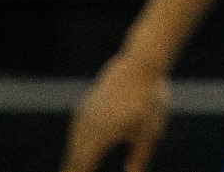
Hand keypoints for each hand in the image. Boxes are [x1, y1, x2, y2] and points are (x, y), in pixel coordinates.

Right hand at [62, 53, 170, 171]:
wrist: (142, 63)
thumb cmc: (150, 100)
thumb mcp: (149, 134)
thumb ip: (138, 159)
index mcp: (100, 136)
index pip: (81, 166)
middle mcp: (87, 125)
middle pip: (74, 157)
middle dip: (74, 170)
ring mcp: (85, 113)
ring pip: (75, 144)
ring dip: (75, 160)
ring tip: (76, 169)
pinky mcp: (87, 105)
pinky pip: (77, 131)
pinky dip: (78, 146)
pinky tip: (80, 153)